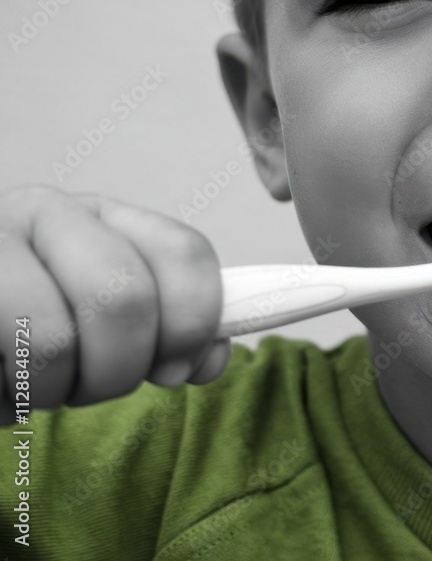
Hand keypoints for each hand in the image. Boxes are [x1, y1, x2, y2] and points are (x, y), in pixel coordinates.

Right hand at [0, 185, 229, 422]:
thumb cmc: (30, 331)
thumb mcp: (105, 320)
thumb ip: (169, 331)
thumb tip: (211, 357)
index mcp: (102, 215)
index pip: (184, 252)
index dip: (194, 324)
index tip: (176, 369)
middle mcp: (43, 210)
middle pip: (125, 297)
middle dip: (119, 370)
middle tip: (91, 386)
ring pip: (53, 341)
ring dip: (52, 390)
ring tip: (31, 382)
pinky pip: (2, 366)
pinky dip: (4, 400)